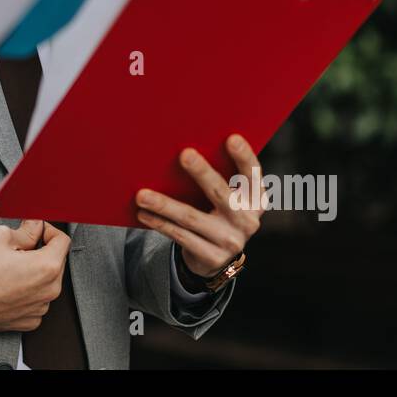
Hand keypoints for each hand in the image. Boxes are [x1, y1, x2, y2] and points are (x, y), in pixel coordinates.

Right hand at [0, 220, 69, 333]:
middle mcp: (50, 290)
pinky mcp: (30, 320)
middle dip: (40, 252)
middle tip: (17, 249)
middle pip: (56, 262)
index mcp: (47, 267)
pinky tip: (9, 286)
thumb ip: (26, 229)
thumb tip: (35, 225)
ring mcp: (40, 308)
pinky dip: (27, 292)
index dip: (48, 231)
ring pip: (46, 282)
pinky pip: (36, 300)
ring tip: (11, 269)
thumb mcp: (1, 237)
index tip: (37, 231)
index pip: (62, 241)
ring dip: (34, 273)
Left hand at [135, 134, 263, 278]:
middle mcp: (247, 220)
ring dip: (164, 205)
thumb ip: (217, 178)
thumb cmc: (217, 213)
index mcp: (255, 199)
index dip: (244, 156)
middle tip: (184, 153)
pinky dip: (160, 223)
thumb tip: (182, 150)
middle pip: (221, 193)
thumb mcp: (227, 197)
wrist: (216, 258)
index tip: (232, 138)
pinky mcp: (212, 257)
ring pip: (192, 218)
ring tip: (142, 194)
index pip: (253, 174)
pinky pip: (181, 236)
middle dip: (202, 173)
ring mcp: (230, 241)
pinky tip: (143, 214)